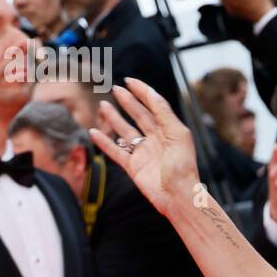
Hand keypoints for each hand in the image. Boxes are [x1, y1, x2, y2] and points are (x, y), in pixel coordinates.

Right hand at [89, 78, 199, 219]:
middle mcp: (156, 139)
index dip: (143, 92)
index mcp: (169, 130)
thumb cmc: (182, 166)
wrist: (178, 195)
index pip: (154, 106)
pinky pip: (115, 151)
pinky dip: (104, 142)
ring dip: (114, 118)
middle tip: (115, 88)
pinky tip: (94, 131)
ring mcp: (143, 153)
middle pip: (139, 115)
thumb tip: (151, 93)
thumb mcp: (177, 134)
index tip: (130, 81)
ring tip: (103, 105)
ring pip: (125, 131)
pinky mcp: (133, 166)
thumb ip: (164, 113)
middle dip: (128, 102)